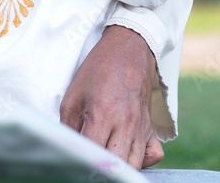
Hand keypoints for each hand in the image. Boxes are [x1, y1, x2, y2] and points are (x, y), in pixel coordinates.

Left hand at [59, 25, 163, 168]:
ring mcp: (141, 128)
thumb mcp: (73, 95)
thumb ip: (68, 126)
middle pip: (116, 165)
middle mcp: (126, 124)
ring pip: (134, 165)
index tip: (75, 162)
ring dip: (118, 167)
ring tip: (104, 161)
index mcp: (102, 114)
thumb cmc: (97, 71)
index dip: (82, 161)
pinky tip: (126, 154)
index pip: (93, 153)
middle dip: (100, 168)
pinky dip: (142, 161)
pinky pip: (153, 155)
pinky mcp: (150, 128)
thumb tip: (66, 148)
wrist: (127, 51)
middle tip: (88, 163)